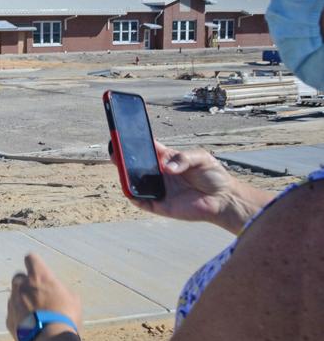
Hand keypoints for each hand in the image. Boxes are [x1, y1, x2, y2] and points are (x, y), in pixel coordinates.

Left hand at [6, 253, 81, 340]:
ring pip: (14, 296)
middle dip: (26, 283)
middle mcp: (22, 286)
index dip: (34, 263)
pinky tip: (31, 326)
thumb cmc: (66, 318)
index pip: (31, 258)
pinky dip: (19, 317)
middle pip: (18, 277)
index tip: (38, 268)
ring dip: (22, 300)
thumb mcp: (73, 300)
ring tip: (36, 314)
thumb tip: (57, 292)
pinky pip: (12, 313)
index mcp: (39, 276)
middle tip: (37, 294)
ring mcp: (13, 302)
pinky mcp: (9, 319)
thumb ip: (60, 290)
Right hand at [110, 140, 264, 232]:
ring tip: (121, 169)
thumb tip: (167, 168)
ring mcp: (159, 189)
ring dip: (125, 177)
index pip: (147, 148)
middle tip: (115, 153)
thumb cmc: (214, 175)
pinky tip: (130, 191)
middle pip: (136, 165)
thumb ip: (184, 159)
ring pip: (135, 183)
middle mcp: (160, 174)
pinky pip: (142, 202)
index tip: (123, 135)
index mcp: (167, 159)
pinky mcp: (161, 206)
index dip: (134, 142)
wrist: (224, 199)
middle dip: (123, 159)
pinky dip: (134, 197)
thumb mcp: (201, 158)